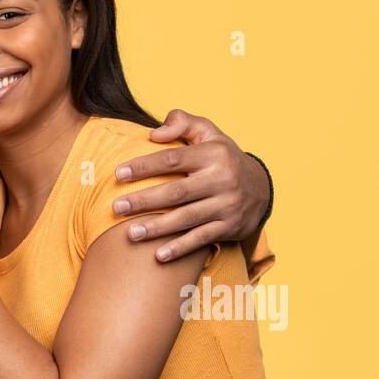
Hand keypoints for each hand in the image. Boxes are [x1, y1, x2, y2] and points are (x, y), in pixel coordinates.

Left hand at [113, 108, 270, 262]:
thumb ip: (181, 123)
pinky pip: (202, 239)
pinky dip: (180, 248)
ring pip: (187, 218)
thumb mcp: (208, 132)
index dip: (145, 166)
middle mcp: (222, 180)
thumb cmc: (222, 156)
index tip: (119, 174)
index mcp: (213, 155)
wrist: (262, 187)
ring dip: (157, 228)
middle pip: (176, 192)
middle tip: (116, 207)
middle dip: (144, 201)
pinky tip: (159, 256)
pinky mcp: (229, 227)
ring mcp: (227, 205)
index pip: (172, 159)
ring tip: (130, 234)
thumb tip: (153, 134)